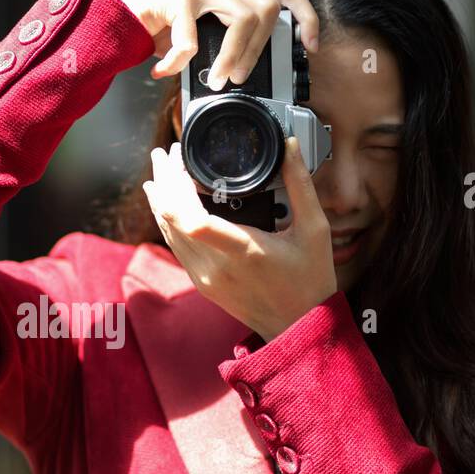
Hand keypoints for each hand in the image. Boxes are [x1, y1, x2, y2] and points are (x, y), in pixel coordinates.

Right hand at [108, 0, 319, 86]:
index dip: (304, 15)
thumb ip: (225, 42)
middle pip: (265, 8)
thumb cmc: (155, 27)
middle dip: (258, 50)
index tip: (309, 45)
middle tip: (240, 77)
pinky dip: (179, 62)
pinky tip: (165, 70)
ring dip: (232, 56)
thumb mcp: (199, 35)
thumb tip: (247, 72)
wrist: (112, 15)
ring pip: (241, 17)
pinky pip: (191, 37)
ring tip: (218, 78)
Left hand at [141, 137, 337, 341]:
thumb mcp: (315, 229)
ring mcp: (205, 277)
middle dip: (164, 181)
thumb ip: (301, 184)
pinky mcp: (202, 283)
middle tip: (166, 153)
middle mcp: (217, 266)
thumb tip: (290, 146)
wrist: (298, 327)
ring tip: (159, 171)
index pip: (193, 220)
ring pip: (168, 232)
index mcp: (244, 250)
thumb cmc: (310, 280)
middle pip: (172, 218)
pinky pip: (175, 247)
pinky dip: (167, 221)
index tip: (178, 157)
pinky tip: (166, 204)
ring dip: (160, 199)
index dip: (176, 185)